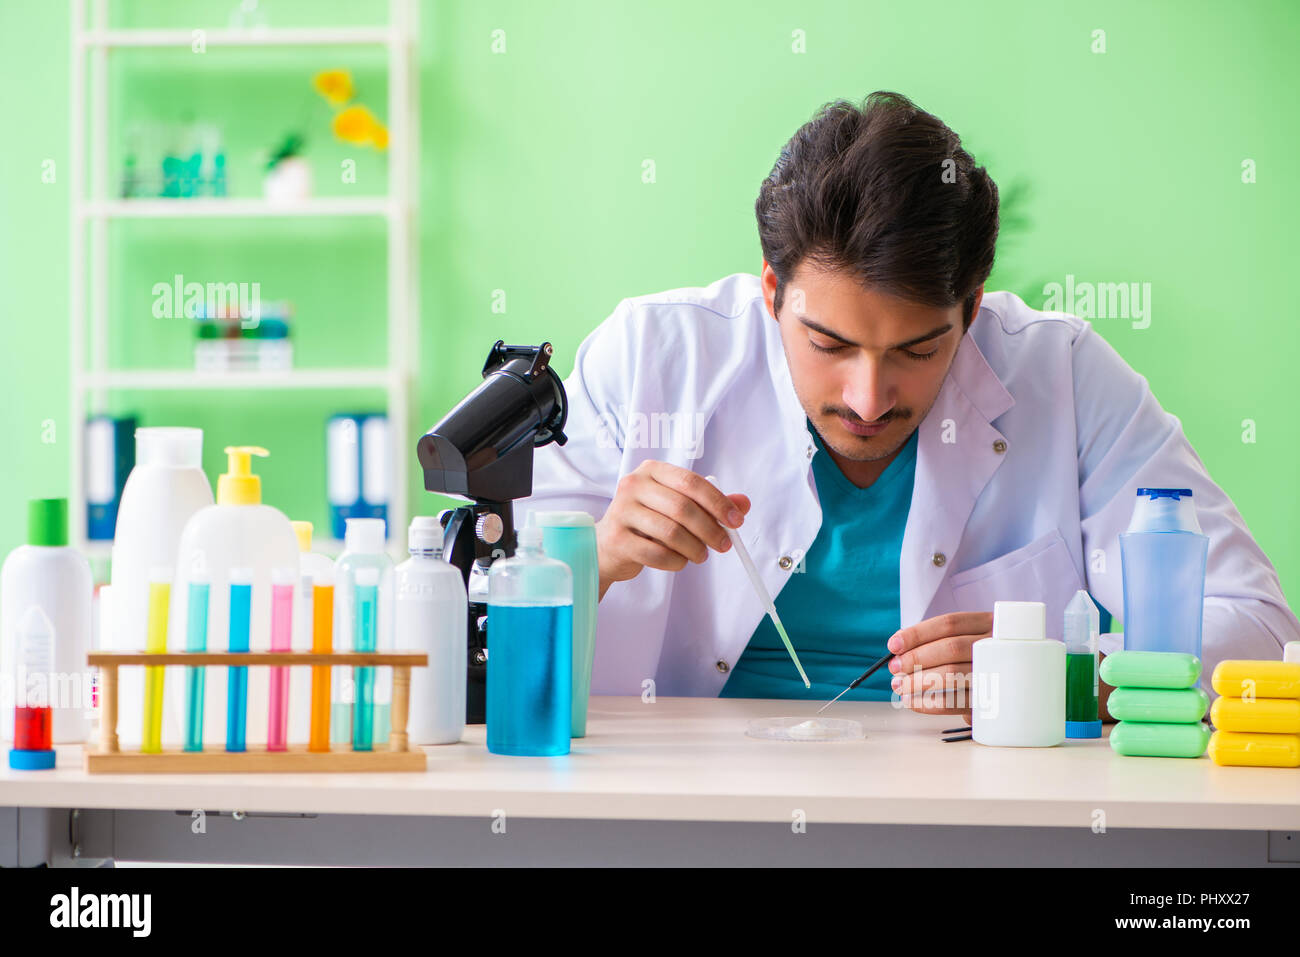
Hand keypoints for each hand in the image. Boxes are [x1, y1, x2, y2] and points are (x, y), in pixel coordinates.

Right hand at [596, 461, 750, 599]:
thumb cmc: (647, 523)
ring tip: (701, 556)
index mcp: (652, 471)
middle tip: (724, 545)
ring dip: (694, 548)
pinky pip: (656, 553)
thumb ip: (710, 504)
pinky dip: (675, 561)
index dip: (718, 502)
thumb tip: (743, 504)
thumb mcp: (678, 507)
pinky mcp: (617, 539)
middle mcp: (633, 485)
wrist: (607, 546)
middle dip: (710, 530)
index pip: (691, 482)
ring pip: (671, 532)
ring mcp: (621, 511)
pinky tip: (680, 561)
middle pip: (682, 508)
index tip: (736, 521)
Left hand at [887, 611, 993, 721]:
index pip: (949, 623)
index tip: (893, 645)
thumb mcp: (973, 641)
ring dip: (917, 681)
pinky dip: (927, 703)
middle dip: (915, 658)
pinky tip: (913, 702)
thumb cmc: (987, 662)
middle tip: (894, 668)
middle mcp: (997, 646)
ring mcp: (998, 673)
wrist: (1026, 691)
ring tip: (900, 687)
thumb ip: (941, 641)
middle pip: (949, 647)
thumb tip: (899, 648)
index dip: (917, 633)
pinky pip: (955, 702)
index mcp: (989, 624)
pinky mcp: (993, 701)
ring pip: (951, 674)